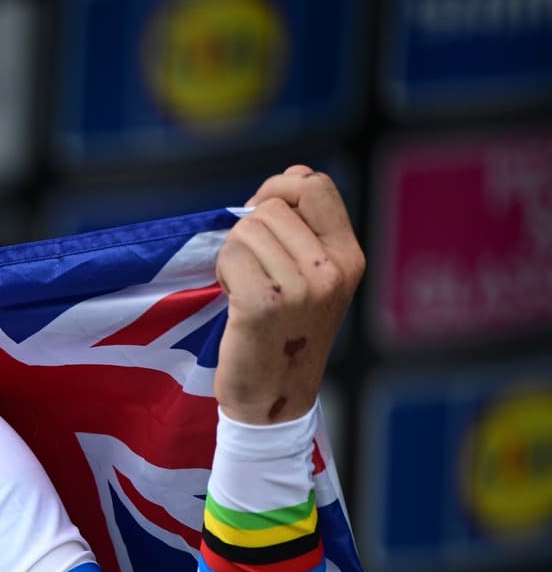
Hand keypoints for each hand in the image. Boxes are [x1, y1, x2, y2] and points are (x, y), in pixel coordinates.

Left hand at [213, 166, 365, 424]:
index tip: (261, 217)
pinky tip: (232, 300)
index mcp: (349, 256)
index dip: (278, 189)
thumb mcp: (311, 277)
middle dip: (249, 228)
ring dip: (232, 254)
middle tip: (249, 267)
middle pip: (273, 205)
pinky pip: (230, 256)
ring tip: (243, 288)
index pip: (315, 185)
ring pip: (247, 229)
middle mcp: (333, 269)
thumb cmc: (283, 333)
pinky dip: (222, 272)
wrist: (273, 397)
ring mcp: (303, 288)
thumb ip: (304, 228)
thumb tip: (292, 174)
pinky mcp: (265, 304)